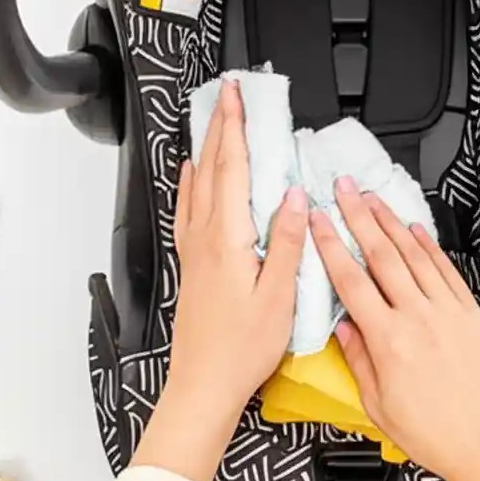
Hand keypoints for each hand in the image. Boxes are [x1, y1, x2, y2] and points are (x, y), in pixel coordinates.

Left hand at [132, 80, 307, 480]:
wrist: (203, 384)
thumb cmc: (241, 349)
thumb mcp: (278, 297)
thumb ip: (285, 243)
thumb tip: (292, 197)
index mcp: (227, 240)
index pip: (230, 169)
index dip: (234, 128)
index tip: (238, 97)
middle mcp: (204, 239)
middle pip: (210, 169)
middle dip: (219, 128)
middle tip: (226, 96)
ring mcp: (194, 251)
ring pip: (196, 186)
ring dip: (206, 149)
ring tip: (213, 123)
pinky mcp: (192, 265)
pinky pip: (187, 210)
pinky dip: (191, 184)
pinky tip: (192, 178)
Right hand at [311, 178, 479, 480]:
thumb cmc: (438, 435)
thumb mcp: (379, 406)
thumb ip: (359, 360)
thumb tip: (344, 328)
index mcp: (390, 341)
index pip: (352, 280)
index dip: (331, 245)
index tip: (319, 220)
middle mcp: (420, 319)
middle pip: (383, 255)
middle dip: (360, 216)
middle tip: (345, 188)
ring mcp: (449, 313)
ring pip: (416, 256)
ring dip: (393, 223)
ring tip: (375, 199)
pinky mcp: (473, 316)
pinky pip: (448, 272)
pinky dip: (432, 248)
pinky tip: (418, 231)